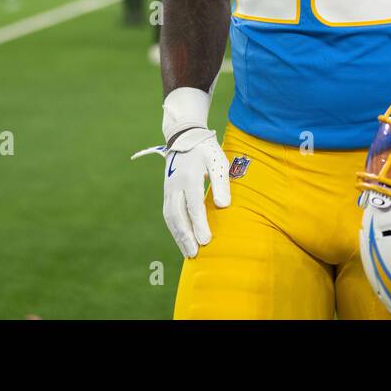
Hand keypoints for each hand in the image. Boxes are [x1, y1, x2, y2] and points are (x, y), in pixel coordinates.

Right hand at [132, 127, 230, 257]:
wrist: (184, 136)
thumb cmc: (206, 150)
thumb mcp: (217, 160)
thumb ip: (221, 182)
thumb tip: (223, 206)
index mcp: (189, 177)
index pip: (194, 205)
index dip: (199, 224)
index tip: (206, 241)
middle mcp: (175, 185)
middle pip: (178, 215)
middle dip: (186, 236)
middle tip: (195, 254)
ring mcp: (169, 189)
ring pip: (170, 217)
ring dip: (178, 236)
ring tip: (188, 253)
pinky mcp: (167, 193)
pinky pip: (168, 214)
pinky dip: (174, 229)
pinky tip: (182, 240)